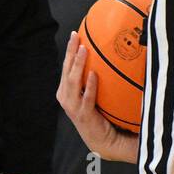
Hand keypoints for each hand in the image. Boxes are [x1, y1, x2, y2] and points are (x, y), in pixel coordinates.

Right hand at [56, 31, 138, 162]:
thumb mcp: (91, 94)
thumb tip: (108, 58)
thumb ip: (93, 79)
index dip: (69, 50)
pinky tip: (93, 75)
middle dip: (70, 52)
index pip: (66, 66)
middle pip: (66, 70)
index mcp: (65, 91)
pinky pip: (86, 98)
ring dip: (77, 65)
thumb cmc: (98, 114)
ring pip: (73, 82)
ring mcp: (72, 107)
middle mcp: (65, 97)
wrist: (102, 139)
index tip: (74, 34)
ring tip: (83, 50)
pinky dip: (89, 86)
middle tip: (76, 37)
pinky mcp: (83, 115)